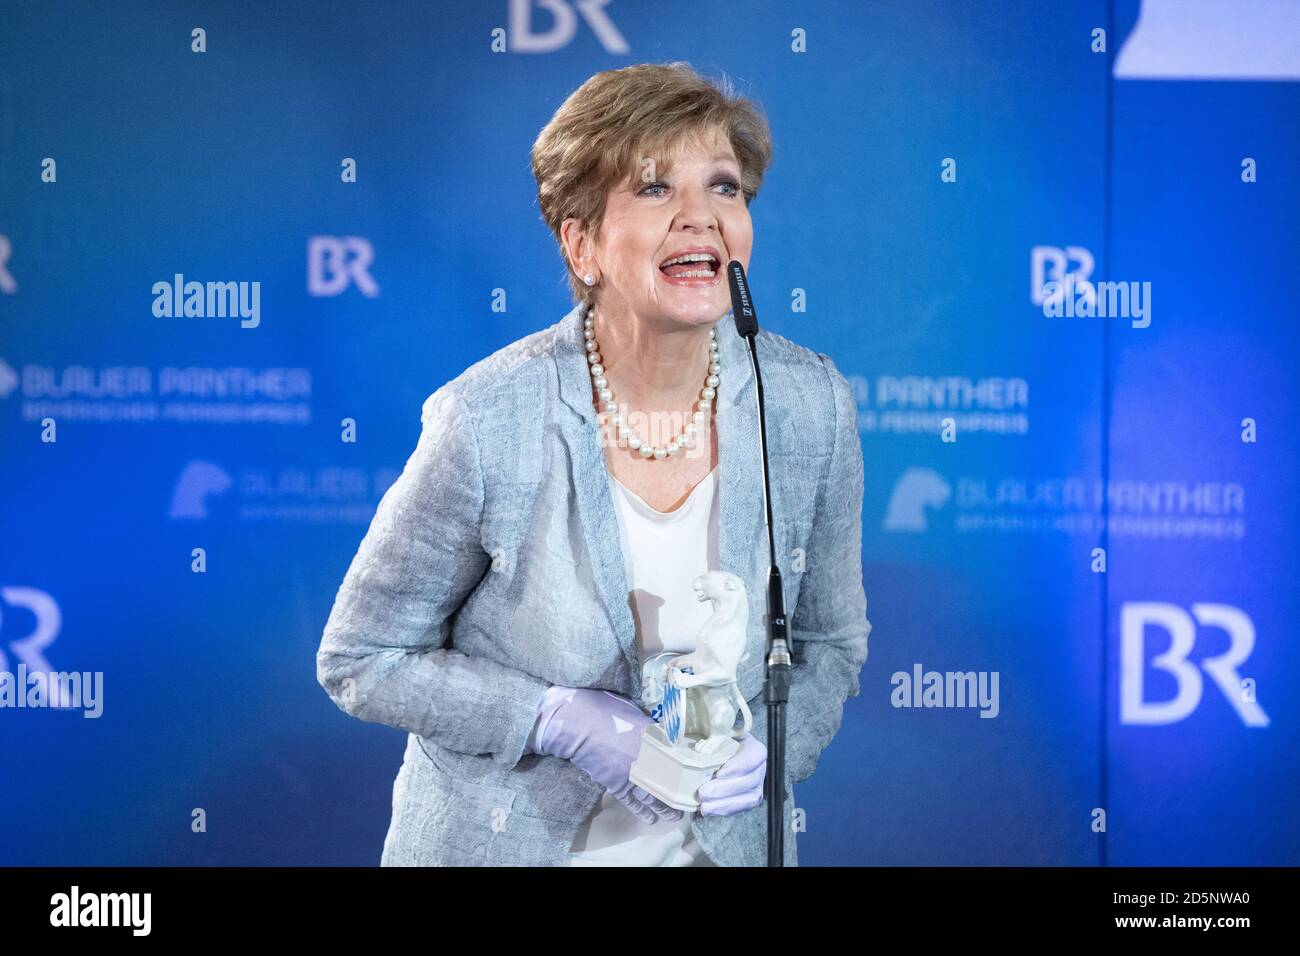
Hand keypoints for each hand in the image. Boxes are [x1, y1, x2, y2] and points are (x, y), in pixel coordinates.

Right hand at [528, 686, 683, 824]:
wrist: (579, 723)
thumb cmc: (607, 710)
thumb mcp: (637, 713)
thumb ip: (653, 728)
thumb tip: (666, 736)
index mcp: (654, 741)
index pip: (678, 760)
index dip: (689, 771)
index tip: (697, 777)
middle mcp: (646, 761)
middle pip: (669, 783)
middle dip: (680, 794)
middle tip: (690, 803)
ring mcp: (631, 775)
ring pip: (653, 796)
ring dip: (665, 808)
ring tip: (676, 817)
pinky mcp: (615, 784)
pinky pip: (631, 801)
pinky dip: (641, 811)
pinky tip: (650, 819)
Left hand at [698, 733, 765, 815]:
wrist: (725, 751)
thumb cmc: (722, 740)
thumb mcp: (721, 732)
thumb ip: (715, 734)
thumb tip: (699, 742)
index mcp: (755, 749)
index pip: (753, 757)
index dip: (738, 766)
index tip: (719, 773)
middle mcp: (760, 768)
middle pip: (749, 781)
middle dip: (725, 790)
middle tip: (703, 792)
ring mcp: (757, 785)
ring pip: (747, 799)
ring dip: (724, 804)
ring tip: (704, 807)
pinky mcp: (749, 798)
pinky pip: (739, 808)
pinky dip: (723, 810)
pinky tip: (708, 810)